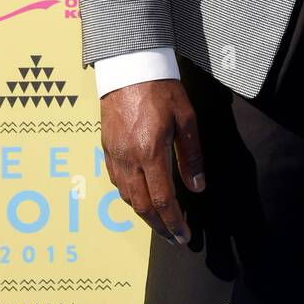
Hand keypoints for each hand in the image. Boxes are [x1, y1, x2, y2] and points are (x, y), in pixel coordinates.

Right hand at [101, 78, 205, 244]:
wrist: (129, 66)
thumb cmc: (161, 89)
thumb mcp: (186, 119)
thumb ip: (191, 155)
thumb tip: (197, 186)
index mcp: (150, 152)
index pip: (162, 200)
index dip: (174, 222)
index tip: (184, 236)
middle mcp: (129, 158)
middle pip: (141, 205)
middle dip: (159, 226)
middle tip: (173, 237)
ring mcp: (114, 154)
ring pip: (126, 196)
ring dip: (144, 213)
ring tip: (160, 219)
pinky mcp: (106, 148)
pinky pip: (117, 181)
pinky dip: (129, 195)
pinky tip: (140, 194)